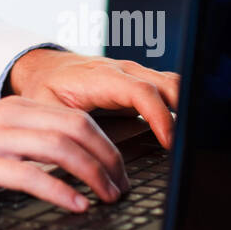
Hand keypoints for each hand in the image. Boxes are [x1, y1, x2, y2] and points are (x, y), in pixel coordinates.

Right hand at [0, 96, 129, 209]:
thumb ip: (22, 142)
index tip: (120, 169)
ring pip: (59, 148)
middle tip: (122, 186)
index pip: (75, 117)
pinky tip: (75, 205)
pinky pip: (28, 175)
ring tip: (108, 196)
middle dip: (108, 158)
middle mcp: (7, 118)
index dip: (106, 143)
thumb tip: (65, 163)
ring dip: (93, 174)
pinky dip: (59, 191)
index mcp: (13, 108)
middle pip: (76, 128)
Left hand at [7, 48, 179, 149]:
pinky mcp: (138, 81)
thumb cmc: (44, 87)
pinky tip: (181, 131)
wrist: (42, 66)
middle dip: (184, 112)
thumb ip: (64, 131)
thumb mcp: (46, 109)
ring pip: (172, 84)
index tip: (169, 143)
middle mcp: (123, 71)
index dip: (159, 116)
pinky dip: (179, 106)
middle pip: (167, 84)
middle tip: (186, 147)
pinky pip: (167, 88)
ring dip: (185, 108)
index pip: (142, 92)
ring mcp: (134, 73)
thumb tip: (78, 162)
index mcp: (102, 77)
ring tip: (187, 141)